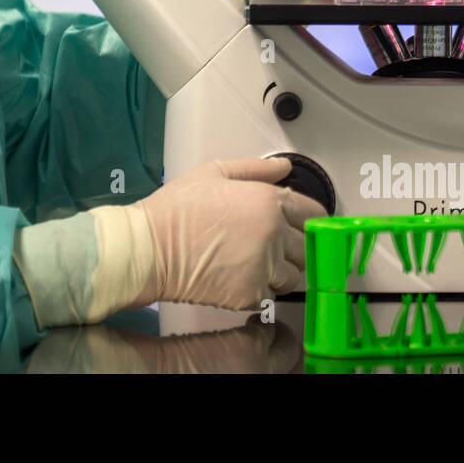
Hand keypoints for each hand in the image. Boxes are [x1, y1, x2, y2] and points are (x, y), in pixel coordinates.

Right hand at [135, 157, 325, 309]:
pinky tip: (236, 277)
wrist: (149, 248)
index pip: (313, 214)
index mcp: (267, 201)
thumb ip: (256, 169)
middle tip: (272, 247)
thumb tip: (283, 168)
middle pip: (308, 248)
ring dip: (279, 271)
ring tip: (251, 263)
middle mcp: (272, 234)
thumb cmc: (175, 210)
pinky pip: (270, 296)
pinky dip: (259, 290)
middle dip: (295, 248)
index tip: (305, 227)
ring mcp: (263, 267)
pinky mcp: (250, 295)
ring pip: (292, 276)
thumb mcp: (214, 173)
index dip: (310, 220)